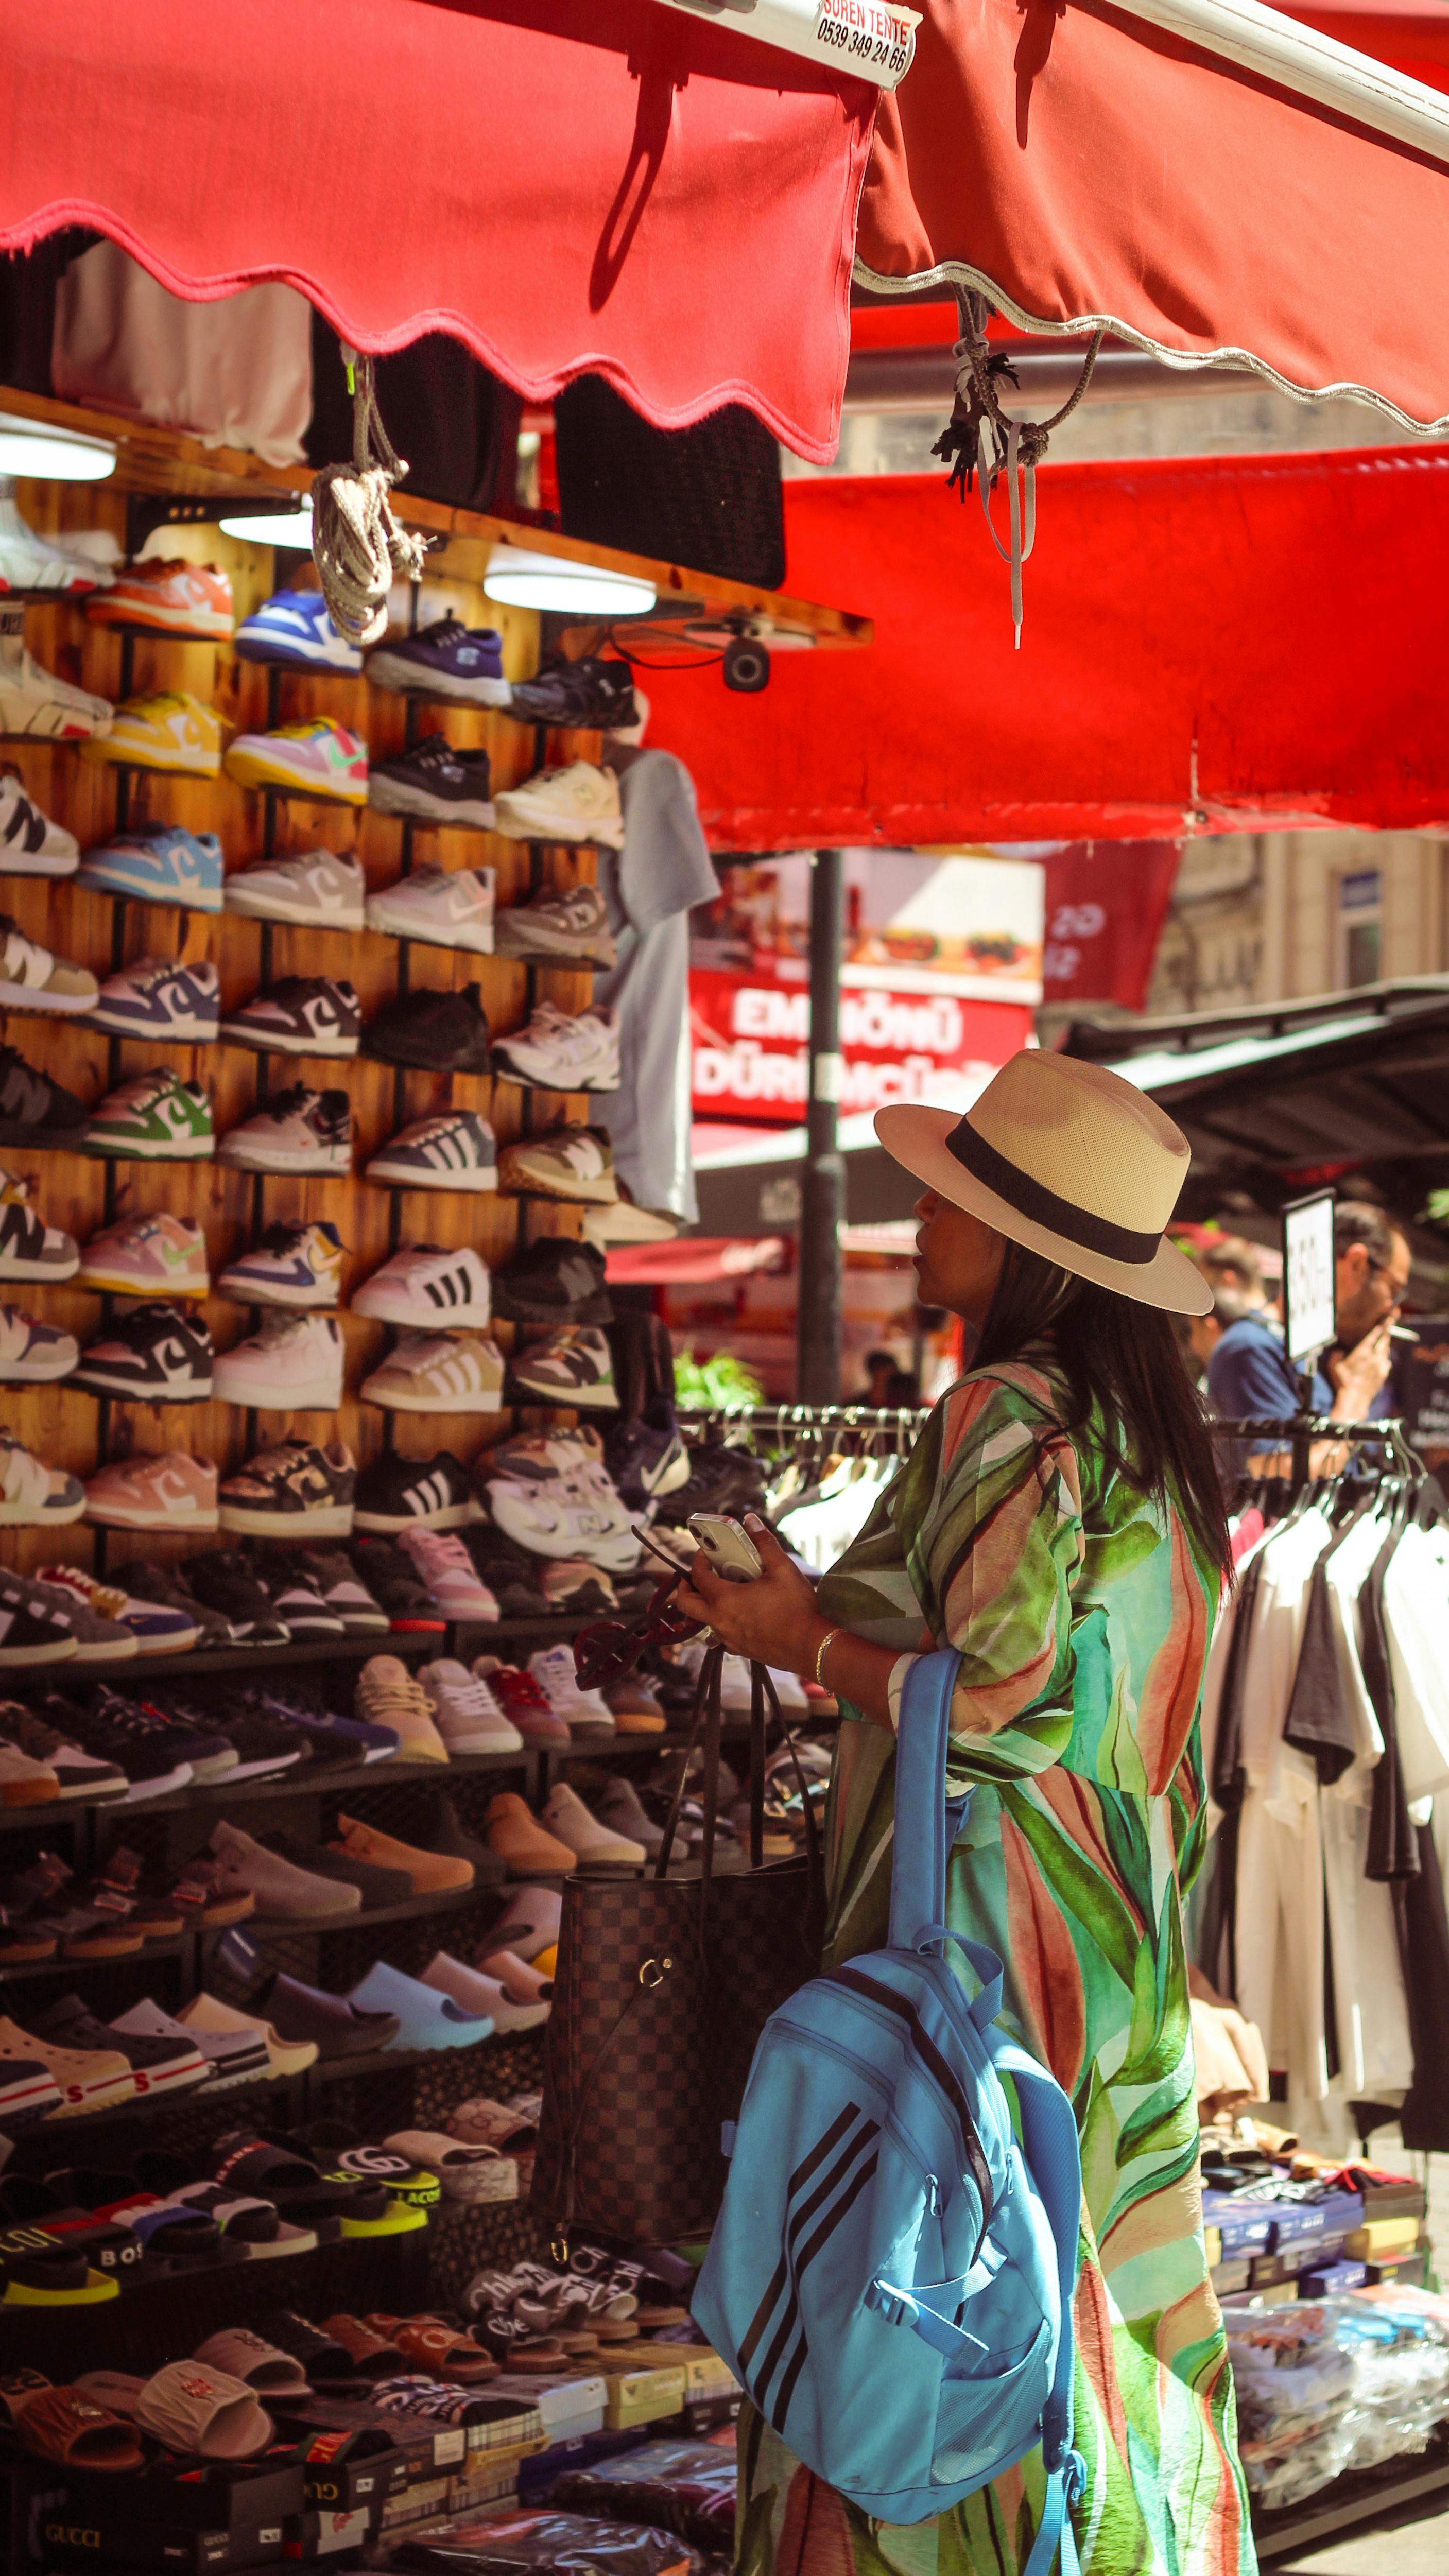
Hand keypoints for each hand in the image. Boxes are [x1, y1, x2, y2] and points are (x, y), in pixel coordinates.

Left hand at [674, 1514, 826, 1675]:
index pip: (698, 1576)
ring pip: (704, 1620)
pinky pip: (721, 1634)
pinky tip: (743, 1613)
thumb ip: (764, 1543)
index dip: (699, 1560)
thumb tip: (750, 1521)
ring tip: (726, 1591)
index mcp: (725, 1599)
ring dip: (707, 1604)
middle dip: (686, 1587)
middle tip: (699, 1575)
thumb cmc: (797, 1609)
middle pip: (686, 1604)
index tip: (706, 1552)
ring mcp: (728, 1639)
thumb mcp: (782, 1569)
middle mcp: (720, 1621)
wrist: (810, 1647)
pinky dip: (723, 1621)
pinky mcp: (740, 1650)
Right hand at [1325, 1319, 1392, 1418]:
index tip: (1388, 1319)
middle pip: (1384, 1341)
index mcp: (1363, 1352)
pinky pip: (1387, 1363)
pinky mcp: (1384, 1375)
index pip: (1375, 1335)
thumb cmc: (1343, 1382)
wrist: (1355, 1399)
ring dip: (1385, 1345)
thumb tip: (1339, 1351)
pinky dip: (1385, 1359)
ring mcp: (1381, 1366)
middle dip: (1387, 1332)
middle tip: (1390, 1324)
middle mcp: (1374, 1357)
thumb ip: (1336, 1355)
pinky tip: (1381, 1360)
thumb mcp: (1334, 1366)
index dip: (1382, 1326)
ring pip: (1386, 1351)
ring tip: (1384, 1341)